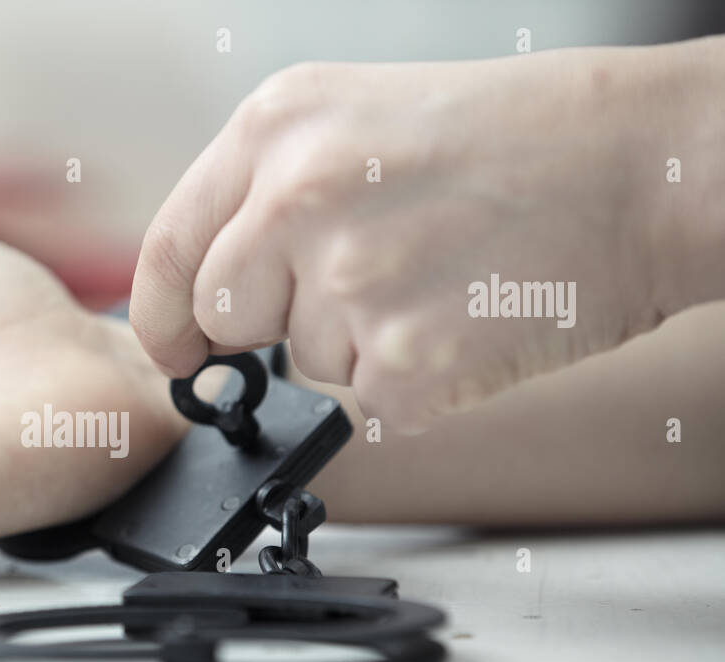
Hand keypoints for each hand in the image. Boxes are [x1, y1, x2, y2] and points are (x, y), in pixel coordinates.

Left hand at [129, 46, 690, 432]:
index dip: (164, 314)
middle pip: (222, 318)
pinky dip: (416, 380)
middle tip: (365, 279)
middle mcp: (296, 201)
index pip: (167, 253)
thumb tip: (206, 288)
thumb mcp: (355, 119)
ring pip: (307, 362)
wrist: (637, 167)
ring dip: (362, 342)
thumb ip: (263, 196)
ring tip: (439, 276)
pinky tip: (464, 318)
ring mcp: (348, 285)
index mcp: (274, 131)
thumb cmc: (508, 142)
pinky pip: (370, 401)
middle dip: (275, 321)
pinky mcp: (403, 363)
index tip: (178, 342)